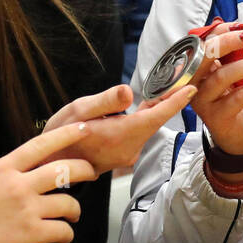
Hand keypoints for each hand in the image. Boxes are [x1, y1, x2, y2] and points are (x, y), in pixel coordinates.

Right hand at [0, 123, 98, 242]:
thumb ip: (7, 174)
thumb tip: (27, 172)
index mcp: (5, 168)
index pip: (41, 144)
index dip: (66, 135)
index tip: (84, 127)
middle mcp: (19, 184)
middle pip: (64, 169)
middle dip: (84, 170)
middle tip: (91, 174)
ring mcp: (27, 208)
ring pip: (68, 203)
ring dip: (74, 211)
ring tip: (72, 216)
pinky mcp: (32, 233)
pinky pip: (62, 231)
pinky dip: (66, 236)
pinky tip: (61, 239)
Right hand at [40, 82, 198, 172]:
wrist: (51, 163)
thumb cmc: (61, 135)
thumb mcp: (78, 110)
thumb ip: (106, 101)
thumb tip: (129, 91)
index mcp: (121, 134)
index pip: (156, 116)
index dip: (175, 102)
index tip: (191, 88)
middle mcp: (129, 147)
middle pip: (155, 120)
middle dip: (170, 101)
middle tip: (183, 80)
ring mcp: (127, 153)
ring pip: (149, 127)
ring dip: (158, 109)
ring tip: (169, 89)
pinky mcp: (124, 154)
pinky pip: (141, 133)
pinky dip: (147, 118)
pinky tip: (146, 106)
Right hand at [188, 19, 242, 159]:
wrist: (233, 138)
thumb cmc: (230, 102)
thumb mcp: (228, 76)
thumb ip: (228, 56)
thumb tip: (237, 29)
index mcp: (193, 70)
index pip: (201, 44)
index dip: (219, 32)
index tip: (240, 25)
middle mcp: (192, 84)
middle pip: (205, 56)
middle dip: (228, 41)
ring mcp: (202, 101)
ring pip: (223, 76)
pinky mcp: (217, 117)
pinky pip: (239, 97)